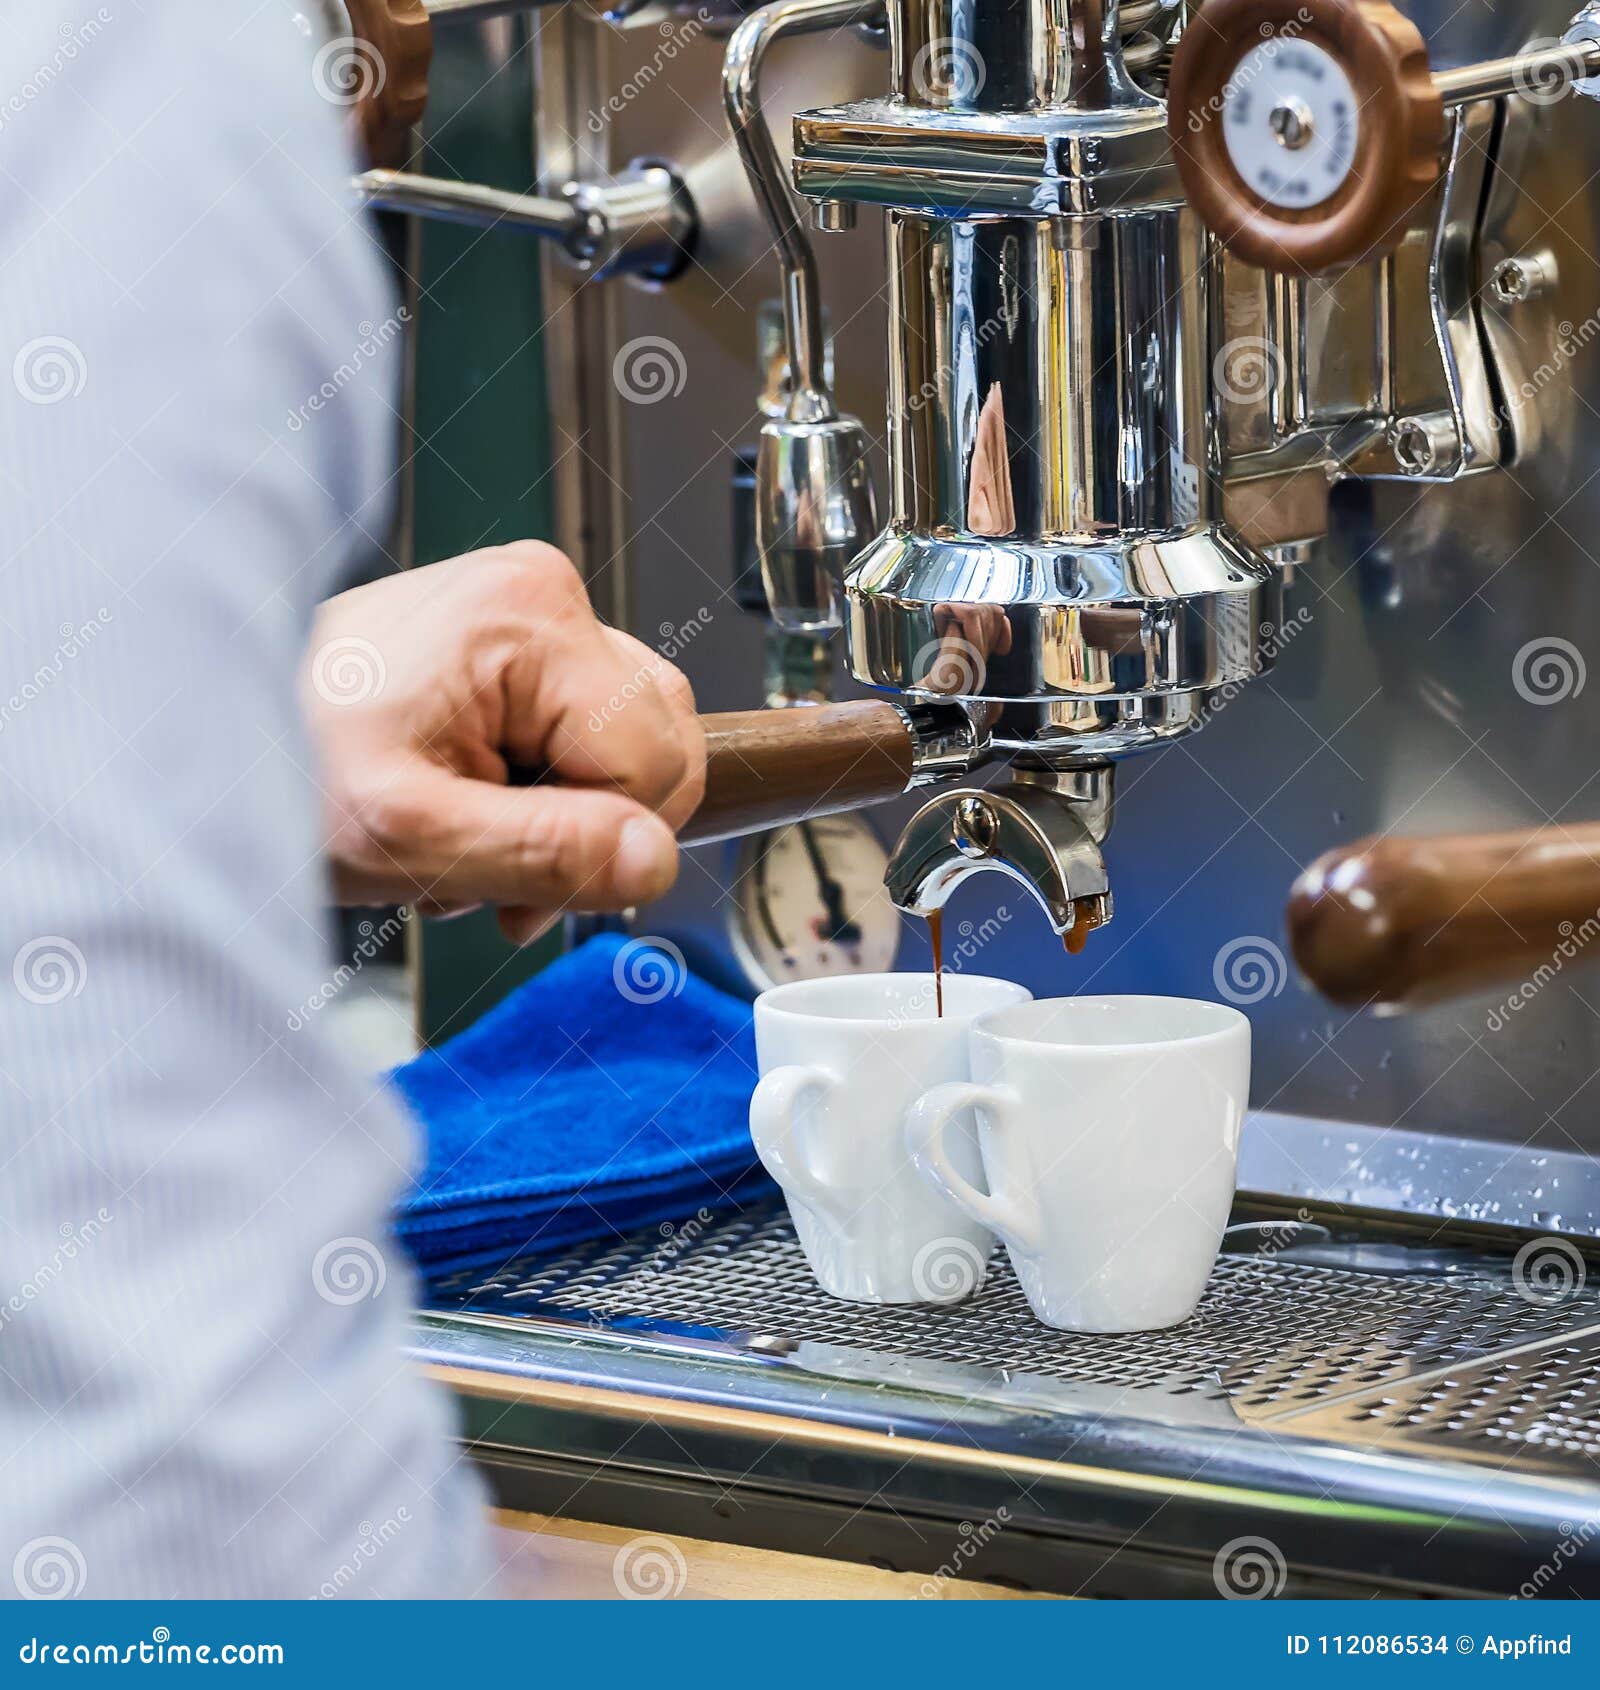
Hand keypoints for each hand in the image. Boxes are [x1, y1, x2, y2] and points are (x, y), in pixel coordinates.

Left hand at [303, 543, 705, 944]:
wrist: (207, 731)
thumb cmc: (279, 766)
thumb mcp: (412, 838)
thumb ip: (545, 853)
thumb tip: (653, 861)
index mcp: (528, 615)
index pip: (653, 762)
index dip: (599, 845)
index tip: (519, 890)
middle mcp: (540, 593)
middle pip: (657, 745)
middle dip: (589, 832)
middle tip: (493, 875)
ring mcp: (529, 611)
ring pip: (629, 745)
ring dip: (566, 817)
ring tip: (469, 839)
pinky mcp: (515, 639)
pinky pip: (586, 729)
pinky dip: (540, 789)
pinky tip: (469, 807)